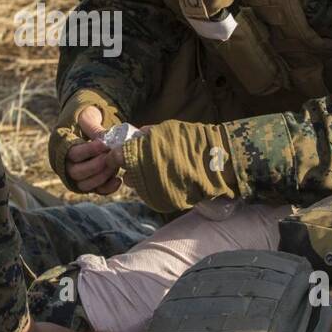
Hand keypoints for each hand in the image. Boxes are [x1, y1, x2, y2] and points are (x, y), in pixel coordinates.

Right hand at [63, 106, 125, 194]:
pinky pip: (97, 191)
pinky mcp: (91, 183)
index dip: (89, 150)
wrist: (88, 128)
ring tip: (115, 165)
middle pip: (76, 173)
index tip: (105, 144)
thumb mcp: (88, 117)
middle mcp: (67, 164)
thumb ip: (94, 127)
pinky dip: (108, 188)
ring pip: (85, 184)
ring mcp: (78, 176)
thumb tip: (104, 138)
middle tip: (110, 156)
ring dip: (101, 177)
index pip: (73, 153)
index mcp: (63, 146)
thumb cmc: (87, 121)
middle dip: (95, 166)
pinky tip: (118, 179)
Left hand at [119, 119, 238, 213]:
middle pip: (127, 175)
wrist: (215, 163)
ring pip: (139, 186)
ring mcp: (151, 192)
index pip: (116, 157)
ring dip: (144, 178)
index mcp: (137, 156)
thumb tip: (138, 135)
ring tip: (161, 169)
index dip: (119, 154)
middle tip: (145, 160)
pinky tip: (169, 179)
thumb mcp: (166, 130)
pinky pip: (153, 194)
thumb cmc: (191, 142)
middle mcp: (141, 176)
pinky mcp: (162, 202)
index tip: (125, 151)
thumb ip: (147, 133)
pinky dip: (157, 187)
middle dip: (132, 168)